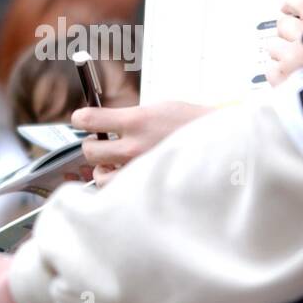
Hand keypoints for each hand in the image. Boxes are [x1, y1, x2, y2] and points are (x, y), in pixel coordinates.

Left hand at [72, 102, 210, 185]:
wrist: (222, 144)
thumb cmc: (195, 125)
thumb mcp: (161, 108)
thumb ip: (131, 117)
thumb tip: (107, 122)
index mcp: (137, 121)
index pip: (90, 120)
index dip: (80, 119)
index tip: (80, 120)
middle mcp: (134, 147)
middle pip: (90, 151)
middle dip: (92, 145)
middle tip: (100, 143)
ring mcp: (140, 171)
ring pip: (100, 177)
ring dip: (102, 169)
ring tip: (111, 164)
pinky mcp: (147, 188)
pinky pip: (118, 194)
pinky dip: (116, 187)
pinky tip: (124, 179)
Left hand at [265, 0, 302, 86]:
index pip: (299, 3)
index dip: (290, 5)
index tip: (287, 8)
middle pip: (283, 24)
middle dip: (288, 34)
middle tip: (297, 45)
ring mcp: (294, 58)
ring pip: (273, 46)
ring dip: (282, 54)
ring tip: (297, 67)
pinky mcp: (284, 79)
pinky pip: (269, 69)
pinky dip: (277, 73)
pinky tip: (289, 79)